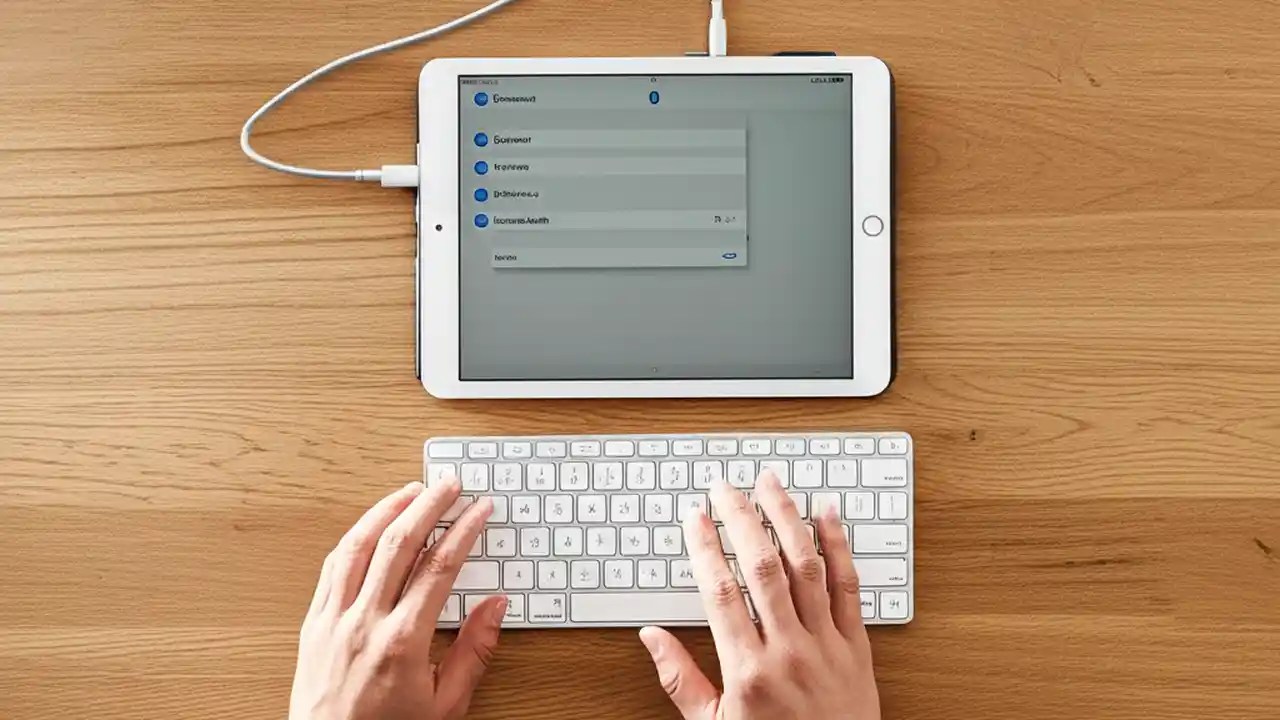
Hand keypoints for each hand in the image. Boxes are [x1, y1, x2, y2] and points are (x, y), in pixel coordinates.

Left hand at [290, 479, 503, 719]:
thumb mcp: (446, 704)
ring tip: (410, 491)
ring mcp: (333, 621)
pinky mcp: (312, 625)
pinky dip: (354, 538)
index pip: (440, 567)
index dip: (464, 531)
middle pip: (400, 544)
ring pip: (359, 546)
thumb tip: (496, 607)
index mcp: (402, 642)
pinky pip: (332, 567)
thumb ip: (475, 652)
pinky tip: (369, 526)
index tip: (480, 510)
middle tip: (449, 485)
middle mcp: (364, 624)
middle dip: (429, 506)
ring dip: (387, 511)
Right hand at [639, 472, 879, 718]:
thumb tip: (651, 638)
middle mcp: (789, 651)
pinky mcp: (858, 647)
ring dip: (787, 518)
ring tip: (771, 485)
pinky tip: (828, 514)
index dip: (705, 548)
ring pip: (806, 567)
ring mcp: (827, 645)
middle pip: (762, 567)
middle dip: (741, 519)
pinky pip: (850, 587)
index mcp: (748, 671)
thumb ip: (681, 680)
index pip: (720, 592)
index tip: (695, 517)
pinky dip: (840, 547)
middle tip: (726, 487)